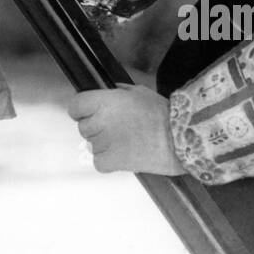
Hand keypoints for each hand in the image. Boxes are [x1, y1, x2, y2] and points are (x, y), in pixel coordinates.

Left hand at [69, 83, 185, 175]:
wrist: (178, 139)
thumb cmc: (161, 114)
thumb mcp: (137, 92)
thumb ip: (116, 92)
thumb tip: (104, 93)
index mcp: (104, 101)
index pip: (75, 106)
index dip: (81, 110)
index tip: (87, 112)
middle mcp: (100, 121)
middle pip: (83, 127)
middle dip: (96, 127)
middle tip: (115, 127)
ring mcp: (103, 143)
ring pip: (91, 144)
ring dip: (103, 143)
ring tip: (124, 141)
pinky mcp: (110, 162)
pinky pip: (98, 161)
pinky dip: (107, 160)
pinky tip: (121, 154)